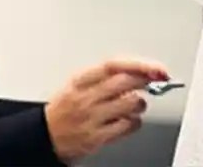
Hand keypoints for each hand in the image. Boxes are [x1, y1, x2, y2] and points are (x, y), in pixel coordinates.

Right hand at [44, 58, 167, 163]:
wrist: (45, 136)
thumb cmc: (64, 109)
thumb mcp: (78, 84)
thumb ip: (105, 76)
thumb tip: (139, 70)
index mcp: (80, 80)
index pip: (114, 65)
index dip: (139, 64)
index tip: (157, 68)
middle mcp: (86, 97)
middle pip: (125, 82)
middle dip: (145, 81)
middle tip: (153, 83)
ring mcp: (91, 117)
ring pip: (130, 103)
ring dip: (140, 104)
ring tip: (134, 105)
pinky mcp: (96, 137)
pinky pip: (127, 126)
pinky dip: (134, 123)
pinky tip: (128, 121)